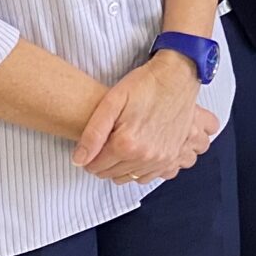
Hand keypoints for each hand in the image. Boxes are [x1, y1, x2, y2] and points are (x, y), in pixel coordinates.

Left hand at [74, 54, 215, 183]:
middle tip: (106, 142)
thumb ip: (92, 133)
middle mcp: (145, 156)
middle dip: (103, 162)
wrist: (177, 78)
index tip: (93, 144)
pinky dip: (137, 170)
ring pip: (128, 178)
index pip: (95, 167)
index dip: (89, 156)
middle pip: (110, 174)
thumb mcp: (111, 102)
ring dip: (120, 167)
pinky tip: (136, 154)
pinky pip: (147, 177)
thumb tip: (78, 160)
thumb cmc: (144, 85)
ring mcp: (161, 159)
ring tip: (121, 146)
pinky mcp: (172, 157)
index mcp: (126, 144)